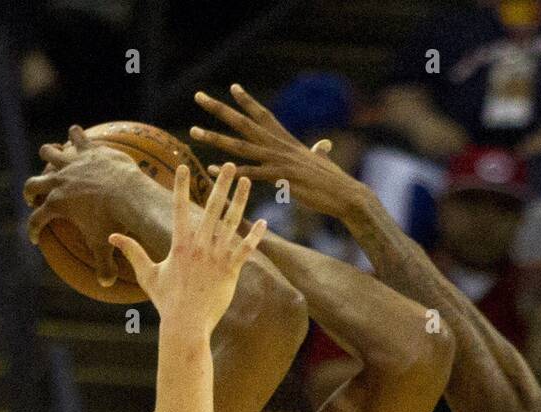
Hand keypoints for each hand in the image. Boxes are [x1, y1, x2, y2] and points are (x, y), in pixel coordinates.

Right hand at [24, 125, 149, 287]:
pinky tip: (75, 131)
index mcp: (57, 206)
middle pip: (34, 185)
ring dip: (48, 154)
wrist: (126, 195)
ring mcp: (71, 164)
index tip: (35, 238)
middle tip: (32, 195)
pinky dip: (75, 135)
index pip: (37, 220)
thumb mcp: (105, 246)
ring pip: (50, 154)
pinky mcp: (87, 150)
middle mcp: (58, 183)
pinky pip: (76, 138)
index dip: (33, 230)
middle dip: (31, 191)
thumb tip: (106, 284)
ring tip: (48, 154)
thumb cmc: (113, 222)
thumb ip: (104, 266)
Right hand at [109, 162, 266, 335]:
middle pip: (212, 208)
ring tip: (246, 181)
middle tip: (227, 165)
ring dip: (239, 200)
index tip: (184, 166)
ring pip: (231, 223)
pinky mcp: (230, 271)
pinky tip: (263, 222)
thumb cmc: (166, 301)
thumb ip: (132, 252)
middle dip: (220, 184)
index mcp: (179, 244)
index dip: (181, 186)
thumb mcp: (147, 274)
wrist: (186, 325)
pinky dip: (254, 236)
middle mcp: (199, 246)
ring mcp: (216, 257)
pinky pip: (245, 249)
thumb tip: (112, 236)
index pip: (179, 208)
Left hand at [190, 84, 367, 219]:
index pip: (264, 115)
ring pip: (240, 146)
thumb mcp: (321, 162)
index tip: (233, 87)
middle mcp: (280, 145)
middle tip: (199, 96)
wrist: (347, 195)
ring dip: (215, 138)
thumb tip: (322, 145)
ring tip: (193, 131)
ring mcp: (280, 160)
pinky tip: (214, 170)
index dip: (248, 101)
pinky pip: (251, 172)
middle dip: (220, 109)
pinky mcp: (281, 178)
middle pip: (244, 123)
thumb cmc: (334, 182)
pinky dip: (232, 171)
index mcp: (287, 140)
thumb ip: (318, 152)